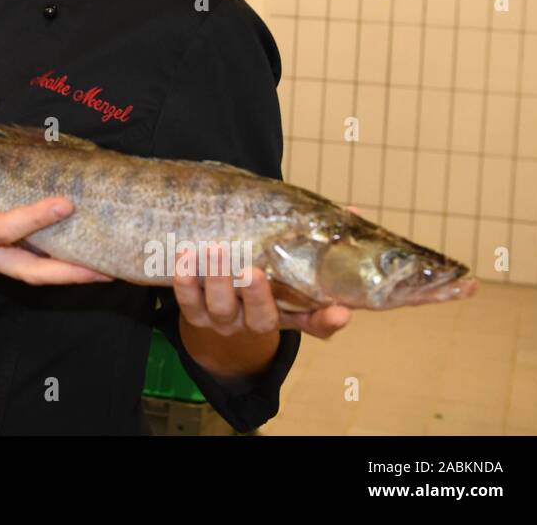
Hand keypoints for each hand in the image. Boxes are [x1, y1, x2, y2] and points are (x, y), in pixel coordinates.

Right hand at [0, 119, 112, 285]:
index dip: (31, 219)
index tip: (64, 203)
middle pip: (25, 269)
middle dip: (64, 270)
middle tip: (103, 263)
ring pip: (34, 274)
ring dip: (71, 274)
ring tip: (110, 269)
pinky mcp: (6, 257)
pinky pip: (36, 265)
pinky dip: (64, 265)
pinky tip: (94, 259)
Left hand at [173, 243, 351, 340]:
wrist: (218, 306)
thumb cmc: (264, 273)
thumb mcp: (291, 261)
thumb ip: (319, 243)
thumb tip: (354, 214)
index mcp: (288, 312)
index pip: (315, 323)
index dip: (328, 320)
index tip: (341, 311)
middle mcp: (257, 321)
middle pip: (261, 318)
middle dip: (256, 295)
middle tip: (253, 271)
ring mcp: (225, 320)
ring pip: (220, 310)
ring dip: (216, 281)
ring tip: (215, 250)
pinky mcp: (196, 314)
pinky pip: (187, 304)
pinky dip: (184, 284)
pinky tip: (183, 258)